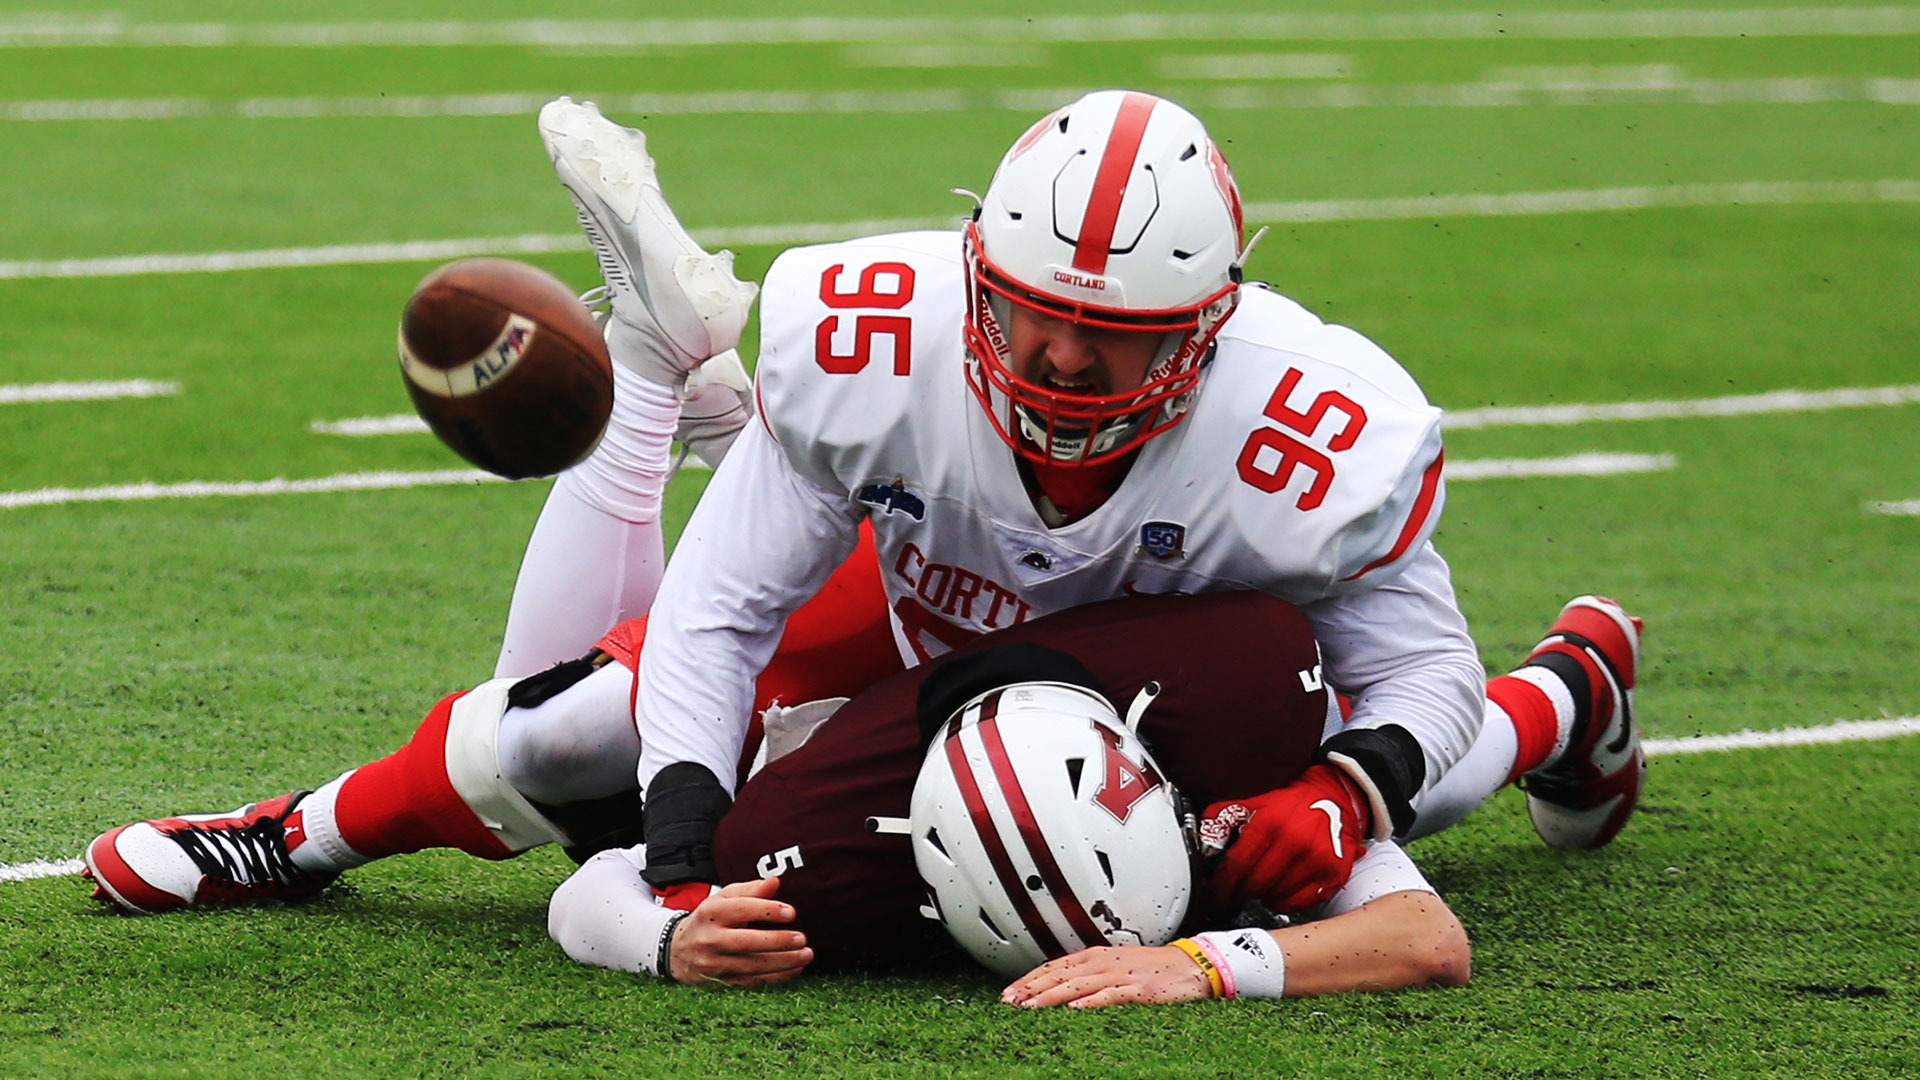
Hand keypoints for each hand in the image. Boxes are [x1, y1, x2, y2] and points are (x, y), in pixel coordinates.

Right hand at [667, 877, 812, 987]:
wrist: (677, 951)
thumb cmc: (709, 920)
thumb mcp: (722, 899)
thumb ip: (750, 890)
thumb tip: (775, 881)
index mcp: (710, 913)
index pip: (740, 910)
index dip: (767, 910)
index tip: (791, 912)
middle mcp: (709, 939)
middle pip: (745, 942)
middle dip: (777, 941)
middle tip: (802, 938)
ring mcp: (713, 964)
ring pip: (751, 965)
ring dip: (782, 962)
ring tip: (806, 955)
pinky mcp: (720, 982)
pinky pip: (751, 982)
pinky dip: (775, 977)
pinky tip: (795, 970)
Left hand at [1001, 946, 1211, 1007]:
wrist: (1191, 966)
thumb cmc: (1154, 969)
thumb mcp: (1116, 965)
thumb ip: (1090, 974)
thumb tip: (1060, 987)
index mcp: (1097, 956)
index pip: (1055, 966)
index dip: (1030, 978)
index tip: (1010, 991)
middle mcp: (1104, 963)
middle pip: (1060, 974)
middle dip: (1031, 988)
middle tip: (1009, 1001)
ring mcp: (1120, 975)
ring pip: (1078, 985)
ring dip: (1051, 996)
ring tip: (1030, 1006)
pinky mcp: (1138, 990)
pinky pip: (1110, 996)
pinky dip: (1091, 1002)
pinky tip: (1074, 1009)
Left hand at [1201, 764, 1368, 914]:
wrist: (1336, 794)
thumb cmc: (1293, 800)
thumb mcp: (1256, 800)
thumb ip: (1225, 816)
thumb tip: (1204, 839)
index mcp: (1270, 822)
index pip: (1237, 864)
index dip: (1222, 884)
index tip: (1215, 893)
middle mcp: (1294, 841)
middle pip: (1255, 883)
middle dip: (1240, 891)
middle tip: (1235, 893)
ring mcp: (1316, 859)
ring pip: (1276, 895)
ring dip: (1262, 896)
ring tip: (1259, 887)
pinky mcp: (1334, 872)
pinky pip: (1300, 902)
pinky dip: (1284, 903)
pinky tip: (1279, 894)